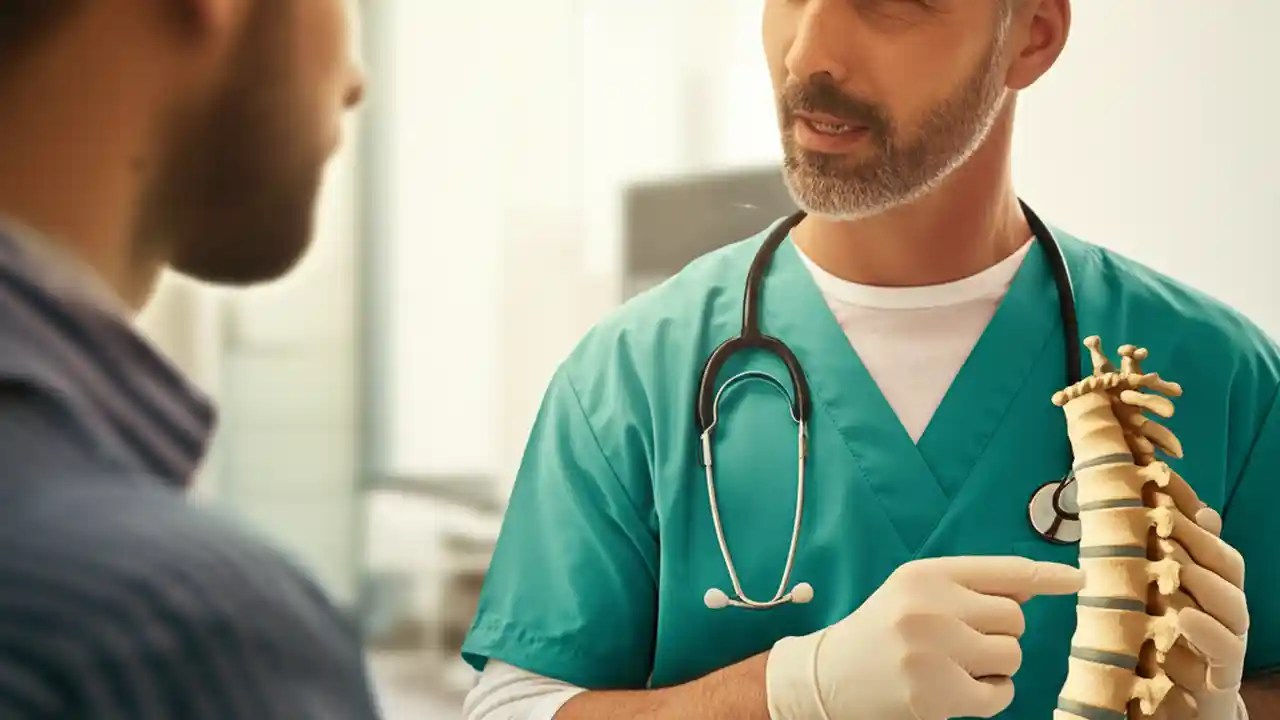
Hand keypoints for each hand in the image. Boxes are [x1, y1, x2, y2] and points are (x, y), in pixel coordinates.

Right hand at [765, 555, 1083, 719]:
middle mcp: (929, 607)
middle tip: (961, 642)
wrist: (829, 675)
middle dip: (998, 634)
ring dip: (994, 666)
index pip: (1004, 572)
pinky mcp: (934, 695)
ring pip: (1011, 656)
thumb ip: (969, 587)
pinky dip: (989, 695)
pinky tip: (956, 690)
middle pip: (1015, 619)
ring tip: (954, 666)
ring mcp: (931, 652)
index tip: (1079, 579)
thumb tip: (1034, 588)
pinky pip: (998, 693)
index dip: (1046, 576)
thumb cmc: (883, 630)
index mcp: (926, 574)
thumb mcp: (916, 592)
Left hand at [1149, 470, 1249, 718]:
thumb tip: (1180, 513)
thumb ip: (1162, 562)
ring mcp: (1228, 642)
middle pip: (1226, 566)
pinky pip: (1226, 651)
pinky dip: (1208, 631)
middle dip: (1196, 539)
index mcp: (1207, 586)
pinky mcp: (1223, 678)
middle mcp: (1223, 609)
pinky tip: (1185, 615)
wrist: (1171, 714)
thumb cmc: (1158, 650)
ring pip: (1232, 604)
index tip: (1159, 482)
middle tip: (1161, 516)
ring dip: (1203, 578)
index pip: (1207, 541)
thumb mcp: (1151, 602)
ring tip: (1172, 560)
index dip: (1188, 510)